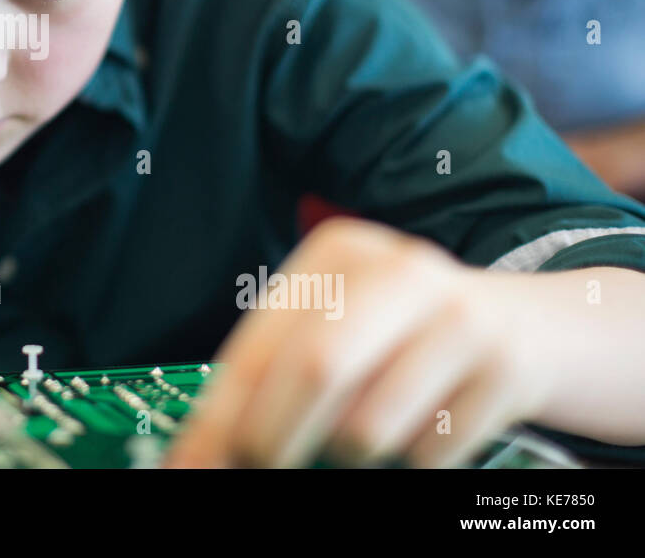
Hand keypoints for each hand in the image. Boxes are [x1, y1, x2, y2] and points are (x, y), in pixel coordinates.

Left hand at [164, 216, 554, 467]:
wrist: (533, 330)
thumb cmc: (403, 338)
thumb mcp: (340, 326)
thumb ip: (276, 372)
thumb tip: (210, 446)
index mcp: (336, 254)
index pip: (257, 346)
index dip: (219, 417)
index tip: (190, 465)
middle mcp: (398, 271)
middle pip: (314, 370)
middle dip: (271, 440)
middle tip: (254, 469)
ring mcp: (458, 318)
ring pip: (367, 426)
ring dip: (349, 452)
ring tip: (365, 432)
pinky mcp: (505, 370)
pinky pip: (427, 454)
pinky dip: (409, 462)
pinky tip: (425, 427)